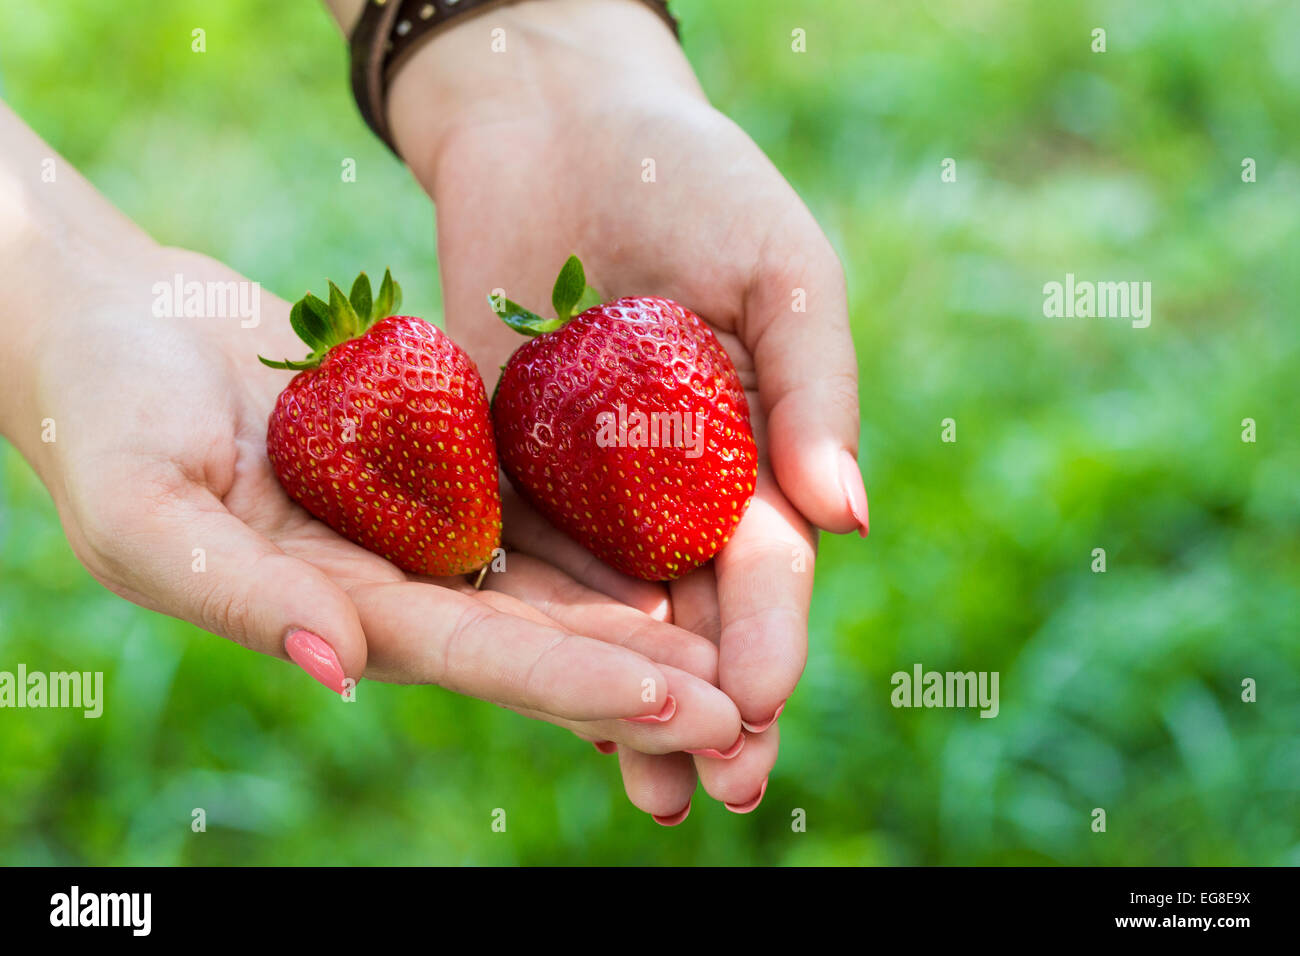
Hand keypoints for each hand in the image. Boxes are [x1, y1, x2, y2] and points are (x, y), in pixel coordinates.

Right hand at [0, 233, 743, 793]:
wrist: (114, 330)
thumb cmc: (102, 421)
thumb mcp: (146, 514)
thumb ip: (240, 595)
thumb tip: (338, 669)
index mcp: (337, 613)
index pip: (481, 659)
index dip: (580, 687)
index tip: (680, 707)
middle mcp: (393, 585)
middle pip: (538, 639)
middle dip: (640, 675)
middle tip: (744, 703)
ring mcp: (418, 529)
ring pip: (548, 581)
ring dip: (639, 613)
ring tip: (734, 636)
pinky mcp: (433, 465)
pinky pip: (530, 501)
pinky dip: (598, 527)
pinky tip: (674, 538)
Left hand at [387, 0, 868, 813]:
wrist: (560, 127)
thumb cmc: (696, 184)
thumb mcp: (780, 271)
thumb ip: (814, 388)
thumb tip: (852, 518)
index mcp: (754, 454)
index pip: (768, 569)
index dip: (771, 639)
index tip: (762, 705)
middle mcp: (672, 491)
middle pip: (694, 616)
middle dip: (711, 704)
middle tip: (722, 789)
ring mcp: (586, 490)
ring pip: (609, 615)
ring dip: (624, 702)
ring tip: (648, 792)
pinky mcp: (501, 469)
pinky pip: (513, 560)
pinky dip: (529, 631)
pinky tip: (538, 696)